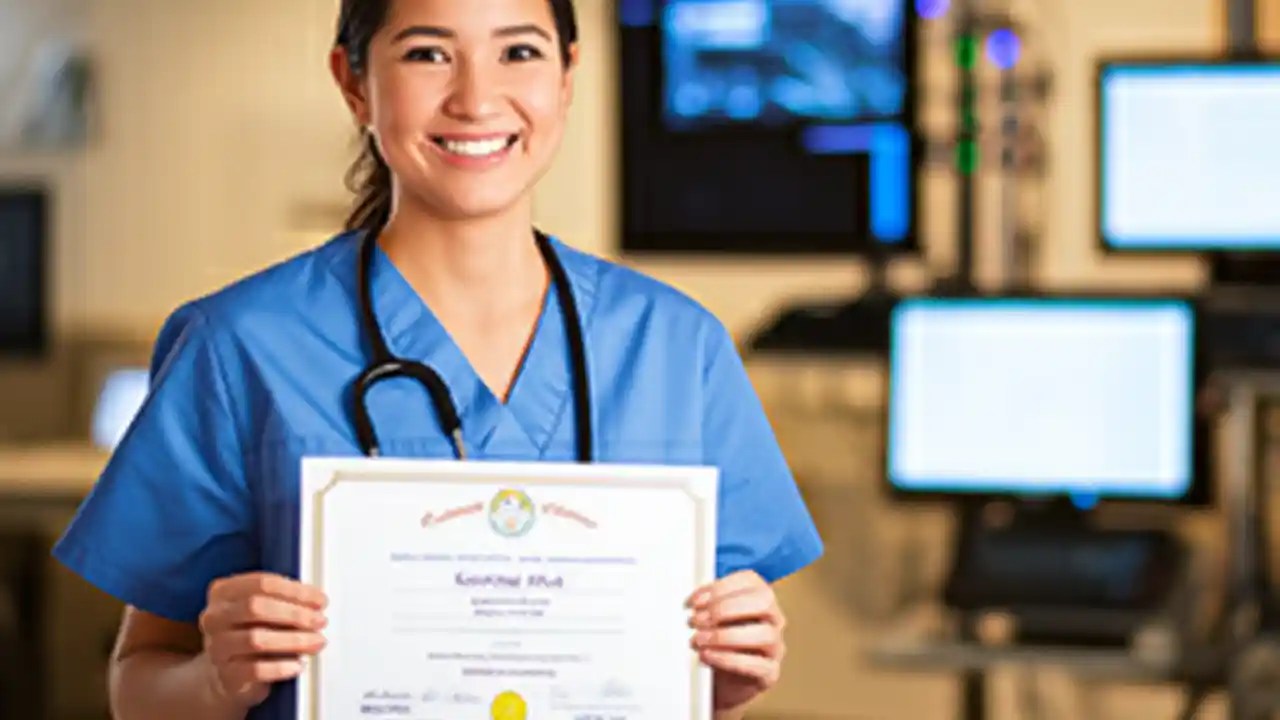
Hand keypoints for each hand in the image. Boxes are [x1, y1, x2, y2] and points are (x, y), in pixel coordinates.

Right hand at [198, 572, 327, 709]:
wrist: (227, 674)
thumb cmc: (252, 632)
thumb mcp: (264, 609)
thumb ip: (285, 599)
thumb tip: (317, 601)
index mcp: (223, 591)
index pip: (262, 583)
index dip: (295, 591)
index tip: (320, 600)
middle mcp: (214, 617)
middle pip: (256, 607)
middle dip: (295, 613)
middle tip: (320, 621)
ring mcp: (217, 647)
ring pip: (256, 639)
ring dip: (294, 640)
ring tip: (317, 642)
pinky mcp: (225, 675)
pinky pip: (256, 670)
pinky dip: (282, 667)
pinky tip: (298, 665)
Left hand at [687, 570, 785, 711]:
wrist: (726, 683)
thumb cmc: (721, 644)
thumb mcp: (714, 619)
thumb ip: (707, 606)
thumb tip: (692, 604)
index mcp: (760, 598)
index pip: (750, 581)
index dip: (720, 588)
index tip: (696, 601)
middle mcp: (773, 619)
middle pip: (763, 602)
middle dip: (726, 608)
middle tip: (698, 619)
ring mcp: (775, 646)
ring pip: (764, 634)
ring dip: (725, 635)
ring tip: (699, 639)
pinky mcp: (770, 672)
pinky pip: (756, 665)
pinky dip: (727, 659)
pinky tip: (707, 655)